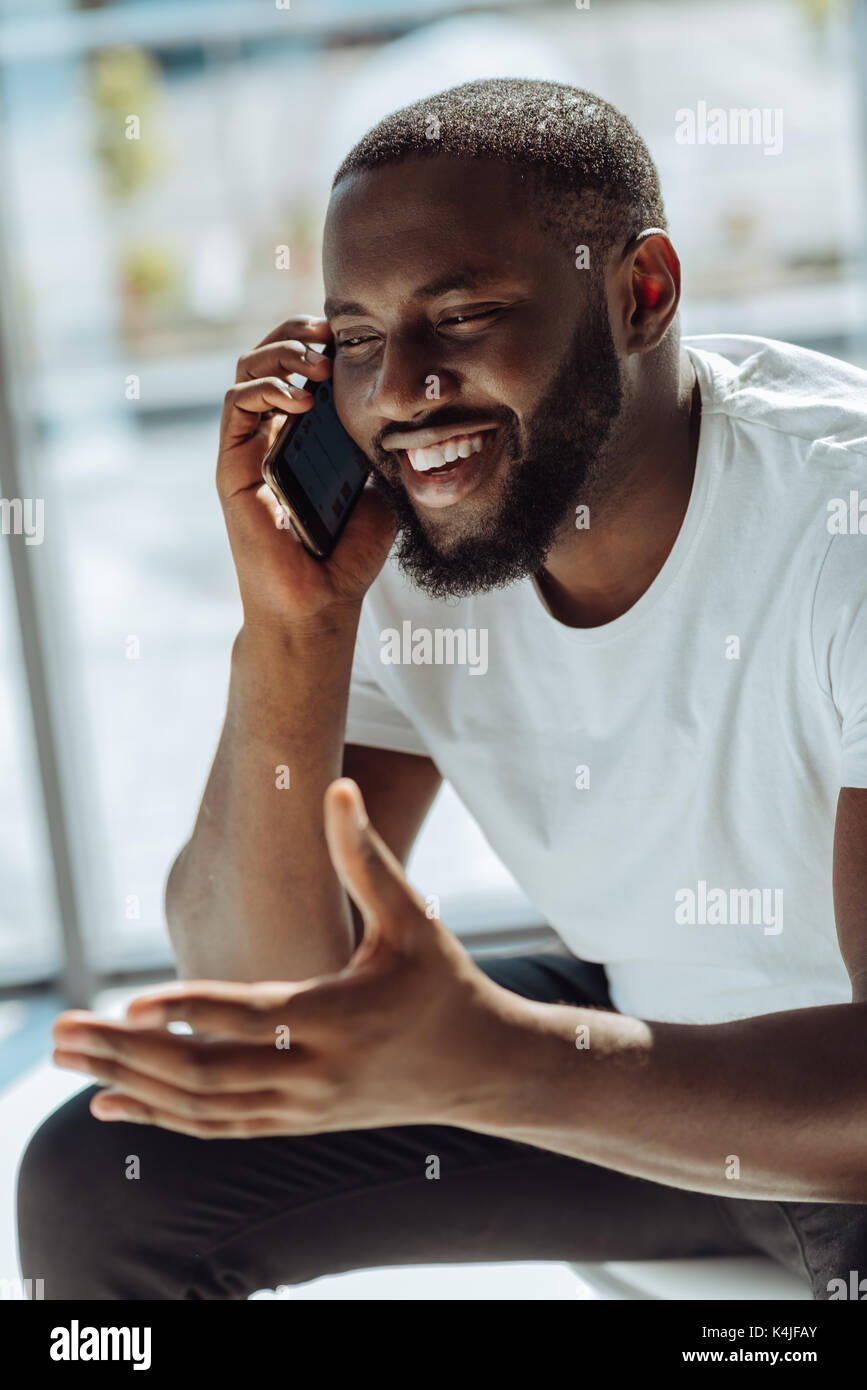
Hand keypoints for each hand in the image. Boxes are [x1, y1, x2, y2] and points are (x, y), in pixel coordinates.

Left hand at [52, 781, 526, 1137]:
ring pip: (201, 1108)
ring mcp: (302, 1109)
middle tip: (61, 1033)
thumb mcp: (414, 917)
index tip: (126, 1004)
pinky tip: (108, 1103)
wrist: (480, 1069)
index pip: (249, 1019)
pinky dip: (158, 1119)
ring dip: (129, 1084)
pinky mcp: (294, 1124)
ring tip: (67, 1062)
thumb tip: (337, 786)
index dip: (186, 1012)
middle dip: (127, 1055)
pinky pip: (215, 1130)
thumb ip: (366, 856)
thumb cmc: (443, 982)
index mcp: (341, 1017)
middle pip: (207, 1073)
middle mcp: (316, 1075)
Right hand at [219, 317, 395, 634]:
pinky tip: (301, 397)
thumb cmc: (348, 558)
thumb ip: (374, 450)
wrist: (320, 604)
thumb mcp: (378, 490)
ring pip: (246, 373)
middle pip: (267, 359)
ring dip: (280, 352)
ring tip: (318, 360)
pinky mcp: (232, 469)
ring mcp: (247, 451)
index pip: (298, 369)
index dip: (317, 341)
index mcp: (301, 437)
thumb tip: (393, 410)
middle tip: (329, 331)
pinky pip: (236, 407)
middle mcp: (269, 438)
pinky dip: (266, 389)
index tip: (351, 334)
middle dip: (295, 333)